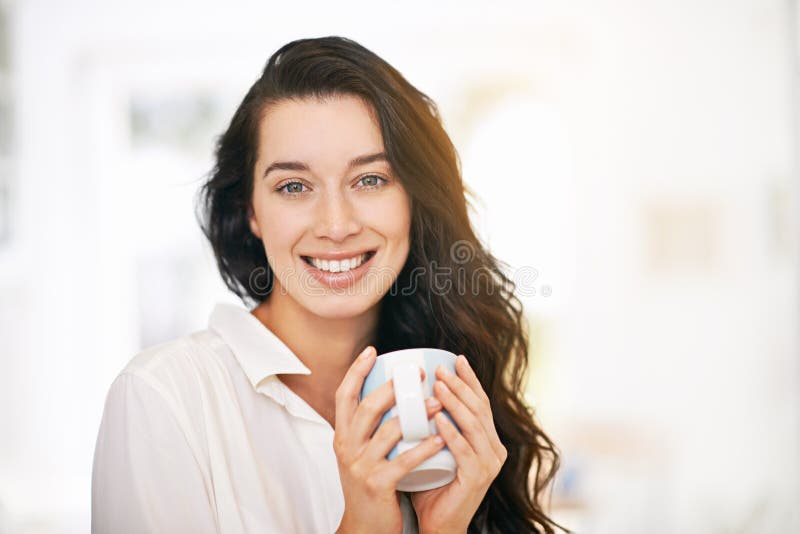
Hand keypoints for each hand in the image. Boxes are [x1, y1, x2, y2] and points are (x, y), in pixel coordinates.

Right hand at [333, 346, 444, 533]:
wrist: (364, 528)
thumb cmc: (369, 485)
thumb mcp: (359, 453)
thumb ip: (368, 428)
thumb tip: (390, 392)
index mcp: (341, 435)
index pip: (344, 395)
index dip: (356, 371)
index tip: (373, 350)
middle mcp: (346, 447)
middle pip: (368, 407)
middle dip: (394, 386)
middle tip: (420, 373)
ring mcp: (360, 467)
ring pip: (388, 431)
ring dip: (416, 414)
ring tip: (438, 402)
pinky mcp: (377, 485)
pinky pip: (403, 461)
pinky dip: (424, 447)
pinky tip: (441, 438)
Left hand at [409, 354, 507, 533]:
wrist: (438, 525)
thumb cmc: (432, 485)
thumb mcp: (435, 447)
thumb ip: (431, 423)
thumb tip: (412, 391)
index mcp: (487, 440)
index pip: (480, 402)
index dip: (470, 379)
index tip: (455, 359)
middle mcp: (494, 449)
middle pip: (479, 408)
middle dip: (460, 385)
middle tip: (441, 368)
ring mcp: (489, 464)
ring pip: (473, 424)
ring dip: (455, 402)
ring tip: (438, 385)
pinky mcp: (477, 478)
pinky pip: (464, 450)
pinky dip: (450, 431)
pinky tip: (437, 418)